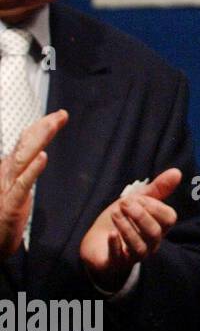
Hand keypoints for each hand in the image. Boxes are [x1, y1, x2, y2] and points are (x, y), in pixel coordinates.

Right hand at [0, 110, 65, 256]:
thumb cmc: (1, 217)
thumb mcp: (15, 189)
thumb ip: (24, 172)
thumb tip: (36, 155)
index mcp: (7, 170)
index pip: (24, 143)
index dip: (40, 128)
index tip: (59, 116)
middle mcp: (5, 174)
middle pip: (24, 146)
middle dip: (43, 128)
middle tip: (62, 114)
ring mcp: (6, 188)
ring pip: (23, 159)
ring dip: (38, 141)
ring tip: (52, 125)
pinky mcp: (10, 204)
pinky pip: (23, 185)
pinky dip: (33, 170)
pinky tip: (43, 157)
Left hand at [79, 168, 181, 290]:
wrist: (96, 245)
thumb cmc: (121, 221)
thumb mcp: (138, 202)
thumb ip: (158, 189)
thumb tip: (177, 171)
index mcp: (159, 228)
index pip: (168, 218)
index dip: (154, 206)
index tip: (137, 197)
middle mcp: (150, 244)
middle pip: (154, 232)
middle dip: (139, 215)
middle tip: (123, 203)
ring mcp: (134, 256)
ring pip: (139, 246)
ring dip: (127, 227)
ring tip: (114, 213)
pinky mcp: (115, 263)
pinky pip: (119, 258)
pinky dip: (116, 245)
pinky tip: (110, 233)